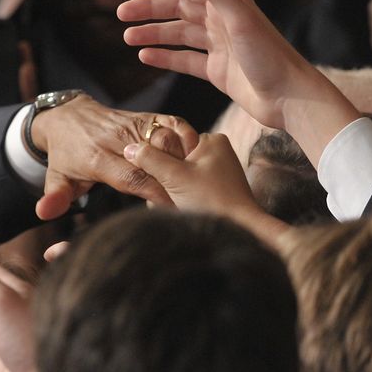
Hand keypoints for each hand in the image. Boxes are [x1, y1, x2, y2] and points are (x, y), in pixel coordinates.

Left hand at [29, 95, 197, 219]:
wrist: (67, 117)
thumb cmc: (66, 155)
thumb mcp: (57, 178)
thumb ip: (55, 197)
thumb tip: (43, 213)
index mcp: (98, 157)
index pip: (133, 177)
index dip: (156, 193)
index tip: (174, 211)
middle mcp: (118, 138)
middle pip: (157, 160)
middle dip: (176, 181)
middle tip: (195, 202)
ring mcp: (133, 125)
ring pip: (169, 140)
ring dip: (185, 161)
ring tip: (197, 183)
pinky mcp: (144, 116)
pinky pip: (173, 123)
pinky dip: (187, 138)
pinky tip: (195, 157)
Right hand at [119, 0, 359, 165]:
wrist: (290, 98)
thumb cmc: (270, 58)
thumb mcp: (241, 21)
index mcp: (228, 4)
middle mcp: (222, 21)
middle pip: (178, 9)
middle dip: (148, 10)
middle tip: (121, 14)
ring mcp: (219, 46)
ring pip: (178, 35)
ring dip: (153, 34)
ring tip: (128, 38)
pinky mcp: (217, 70)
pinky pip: (185, 60)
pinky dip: (165, 57)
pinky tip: (145, 57)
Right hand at [123, 132, 287, 243]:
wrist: (242, 231)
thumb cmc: (213, 201)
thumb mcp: (174, 176)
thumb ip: (148, 158)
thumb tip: (129, 148)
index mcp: (211, 140)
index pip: (170, 141)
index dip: (159, 160)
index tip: (163, 178)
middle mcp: (217, 152)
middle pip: (173, 160)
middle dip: (165, 179)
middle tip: (172, 194)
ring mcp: (218, 172)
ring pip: (179, 176)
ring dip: (171, 192)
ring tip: (180, 204)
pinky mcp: (217, 189)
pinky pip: (189, 188)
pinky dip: (183, 198)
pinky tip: (184, 209)